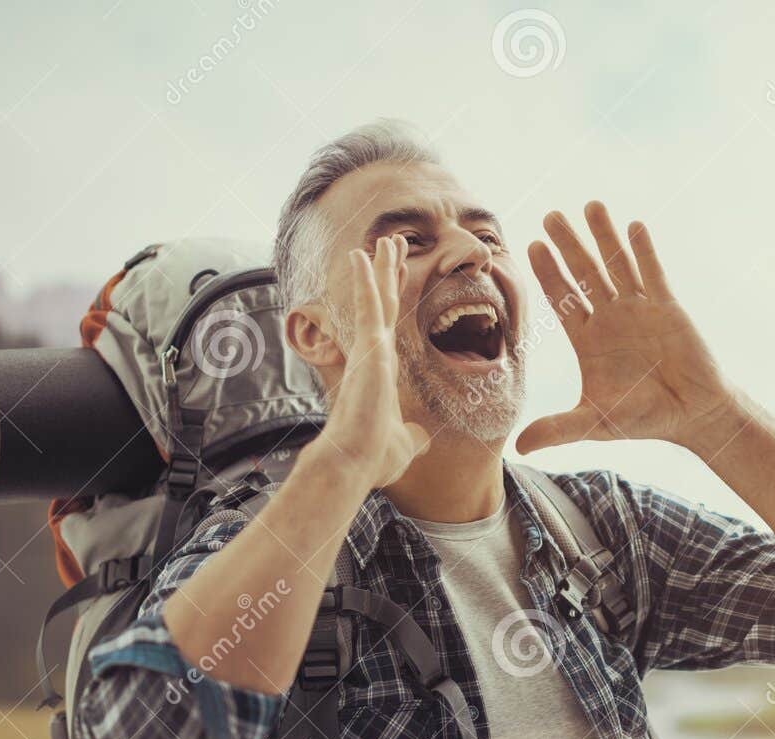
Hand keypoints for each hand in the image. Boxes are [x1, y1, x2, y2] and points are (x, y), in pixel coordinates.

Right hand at [314, 234, 429, 487]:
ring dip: (380, 267)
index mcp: (383, 371)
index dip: (394, 296)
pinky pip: (368, 307)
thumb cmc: (373, 457)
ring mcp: (370, 350)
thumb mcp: (403, 443)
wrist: (355, 463)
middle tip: (393, 243)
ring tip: (386, 239)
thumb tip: (420, 439)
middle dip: (389, 272)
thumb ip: (411, 435)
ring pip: (377, 298)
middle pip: (385, 304)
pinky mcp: (368, 349)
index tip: (398, 273)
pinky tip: (362, 254)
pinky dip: (365, 280)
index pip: (390, 325)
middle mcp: (374, 355)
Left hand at [517, 202, 738, 454]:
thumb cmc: (643, 419)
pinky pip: (653, 274)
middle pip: (585, 273)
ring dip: (604, 237)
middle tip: (551, 216)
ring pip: (617, 265)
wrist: (691, 415)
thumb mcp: (596, 424)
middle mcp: (611, 318)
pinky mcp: (668, 308)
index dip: (548, 273)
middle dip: (569, 245)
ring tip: (591, 205)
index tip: (531, 246)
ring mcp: (639, 309)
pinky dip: (643, 251)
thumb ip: (559, 428)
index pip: (563, 298)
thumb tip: (519, 448)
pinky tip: (632, 226)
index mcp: (589, 339)